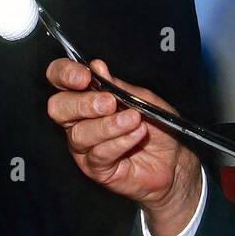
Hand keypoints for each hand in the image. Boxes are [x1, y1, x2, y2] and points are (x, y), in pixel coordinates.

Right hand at [47, 58, 202, 235]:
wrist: (175, 158)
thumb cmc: (157, 125)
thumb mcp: (141, 99)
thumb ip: (117, 86)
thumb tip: (97, 67)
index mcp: (85, 97)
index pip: (59, 79)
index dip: (65, 74)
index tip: (85, 76)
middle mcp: (78, 121)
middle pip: (59, 108)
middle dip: (83, 103)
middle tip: (109, 102)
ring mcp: (84, 147)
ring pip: (80, 133)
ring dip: (110, 124)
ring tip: (135, 119)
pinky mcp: (95, 168)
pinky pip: (99, 154)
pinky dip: (120, 141)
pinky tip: (137, 134)